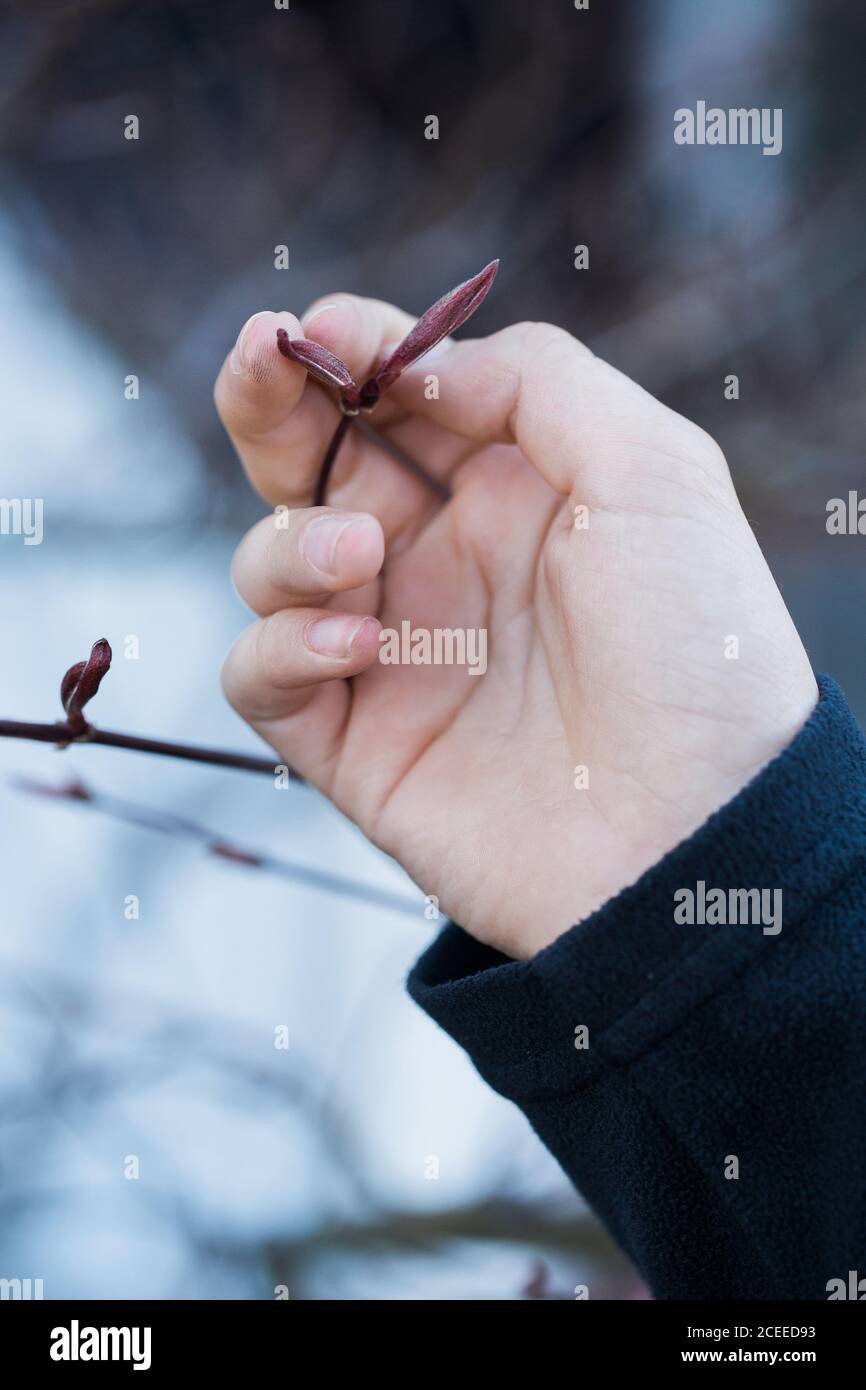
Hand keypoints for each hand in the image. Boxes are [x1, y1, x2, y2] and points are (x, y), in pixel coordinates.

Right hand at [215, 297, 816, 958]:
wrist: (695, 829)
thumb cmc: (694, 645)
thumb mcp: (652, 471)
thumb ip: (537, 381)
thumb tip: (422, 368)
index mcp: (508, 493)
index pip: (394, 402)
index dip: (348, 353)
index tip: (321, 327)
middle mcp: (440, 564)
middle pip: (309, 466)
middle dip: (268, 405)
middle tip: (262, 364)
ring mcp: (393, 652)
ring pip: (271, 564)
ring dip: (292, 541)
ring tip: (359, 552)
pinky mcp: (355, 743)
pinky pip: (262, 676)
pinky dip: (282, 646)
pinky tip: (355, 643)